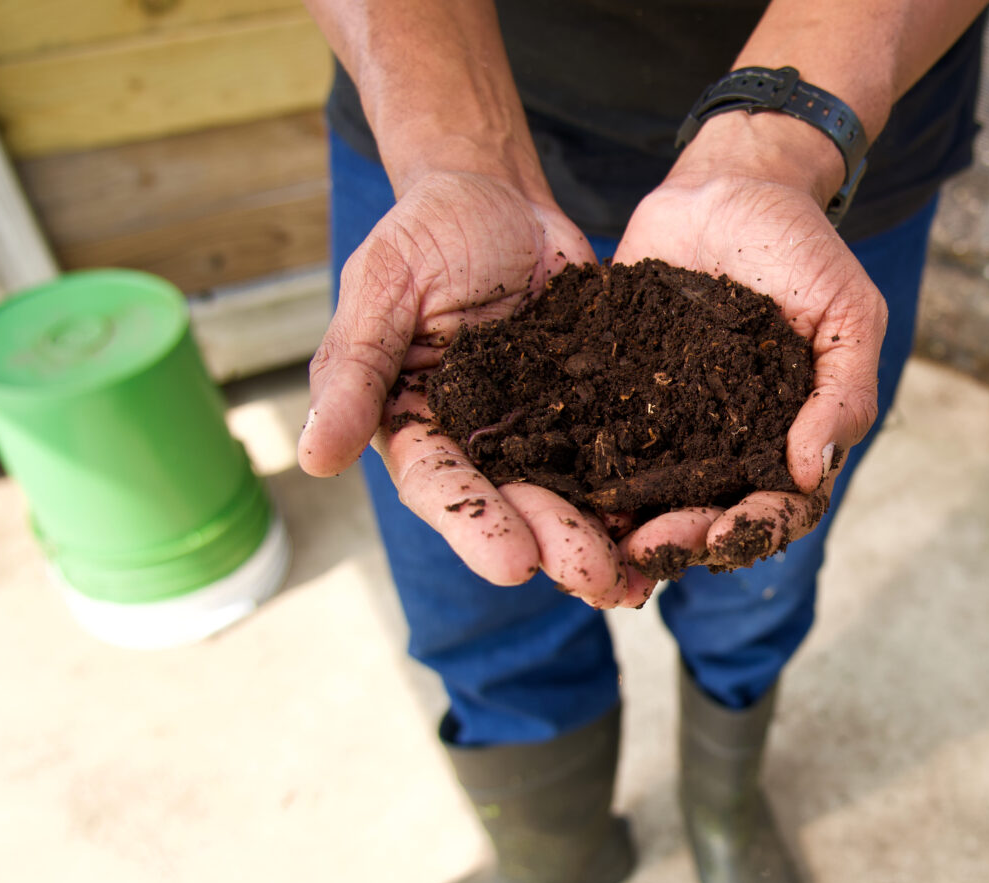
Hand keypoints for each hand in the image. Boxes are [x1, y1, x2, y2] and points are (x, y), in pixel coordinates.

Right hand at [299, 171, 651, 606]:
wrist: (498, 193)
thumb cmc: (424, 233)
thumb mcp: (381, 287)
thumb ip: (354, 369)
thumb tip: (314, 458)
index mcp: (419, 428)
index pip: (443, 489)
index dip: (477, 527)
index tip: (516, 564)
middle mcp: (481, 445)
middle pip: (517, 508)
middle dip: (556, 546)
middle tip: (595, 579)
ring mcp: (542, 432)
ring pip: (573, 498)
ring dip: (604, 542)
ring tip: (638, 581)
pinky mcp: (595, 411)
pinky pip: (622, 457)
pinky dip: (645, 494)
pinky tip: (675, 523)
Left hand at [612, 114, 888, 574]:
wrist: (727, 186)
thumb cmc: (801, 247)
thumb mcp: (846, 312)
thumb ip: (842, 390)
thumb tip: (812, 471)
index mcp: (789, 438)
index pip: (778, 506)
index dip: (752, 530)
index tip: (720, 536)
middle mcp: (729, 445)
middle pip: (707, 515)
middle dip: (680, 540)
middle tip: (646, 550)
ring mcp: (672, 425)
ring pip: (650, 495)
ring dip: (626, 525)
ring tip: (598, 539)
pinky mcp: (618, 395)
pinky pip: (598, 442)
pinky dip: (580, 472)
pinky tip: (555, 489)